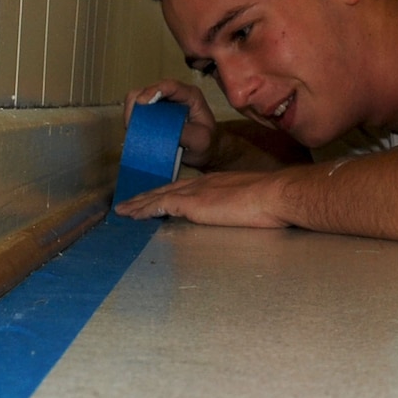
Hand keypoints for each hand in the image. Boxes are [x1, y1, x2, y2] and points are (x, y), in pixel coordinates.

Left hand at [114, 170, 287, 228]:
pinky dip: (144, 209)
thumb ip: (237, 204)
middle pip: (167, 188)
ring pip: (159, 196)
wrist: (274, 194)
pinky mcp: (192, 204)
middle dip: (147, 195)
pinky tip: (132, 215)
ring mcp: (195, 192)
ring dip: (139, 203)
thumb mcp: (250, 200)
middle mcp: (201, 183)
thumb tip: (237, 214)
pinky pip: (160, 205)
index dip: (168, 192)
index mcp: (215, 183)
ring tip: (123, 209)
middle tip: (130, 202)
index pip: (185, 186)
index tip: (156, 196)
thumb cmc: (271, 200)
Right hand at [124, 79, 218, 168]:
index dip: (153, 91)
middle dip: (137, 103)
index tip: (141, 103)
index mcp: (190, 95)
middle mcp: (174, 95)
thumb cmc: (206, 143)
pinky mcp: (153, 112)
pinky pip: (137, 110)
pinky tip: (133, 130)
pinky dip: (132, 118)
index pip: (170, 86)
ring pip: (139, 97)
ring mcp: (162, 102)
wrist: (204, 152)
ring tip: (131, 128)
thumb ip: (185, 133)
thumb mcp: (201, 140)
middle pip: (149, 89)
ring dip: (132, 111)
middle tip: (131, 123)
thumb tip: (163, 130)